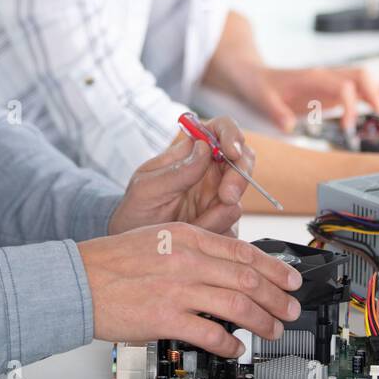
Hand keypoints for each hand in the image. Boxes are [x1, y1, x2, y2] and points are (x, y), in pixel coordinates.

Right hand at [78, 222, 302, 355]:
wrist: (79, 279)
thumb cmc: (113, 260)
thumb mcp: (159, 236)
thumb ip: (194, 247)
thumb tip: (228, 266)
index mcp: (188, 236)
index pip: (243, 251)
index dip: (275, 267)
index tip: (291, 279)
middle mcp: (187, 259)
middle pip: (248, 279)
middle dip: (277, 298)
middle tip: (291, 310)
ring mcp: (178, 289)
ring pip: (237, 305)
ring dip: (262, 321)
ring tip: (272, 331)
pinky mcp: (166, 318)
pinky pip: (209, 334)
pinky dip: (229, 343)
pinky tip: (235, 348)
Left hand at [108, 116, 252, 235]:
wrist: (137, 250)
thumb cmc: (137, 209)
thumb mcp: (148, 189)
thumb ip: (177, 171)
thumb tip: (205, 147)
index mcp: (191, 152)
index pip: (220, 129)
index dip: (231, 134)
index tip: (231, 151)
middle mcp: (210, 170)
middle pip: (242, 159)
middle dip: (239, 176)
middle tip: (227, 196)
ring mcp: (219, 196)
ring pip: (239, 196)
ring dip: (221, 211)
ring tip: (193, 223)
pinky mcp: (223, 221)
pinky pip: (231, 223)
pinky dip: (216, 228)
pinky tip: (194, 231)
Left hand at [233, 63, 378, 133]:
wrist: (257, 75)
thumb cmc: (262, 85)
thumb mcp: (263, 99)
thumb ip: (276, 112)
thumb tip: (289, 126)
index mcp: (313, 77)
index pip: (342, 86)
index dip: (350, 105)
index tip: (349, 127)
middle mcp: (328, 76)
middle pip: (362, 76)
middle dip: (377, 93)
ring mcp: (334, 81)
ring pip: (367, 80)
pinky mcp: (336, 89)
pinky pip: (362, 90)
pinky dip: (378, 97)